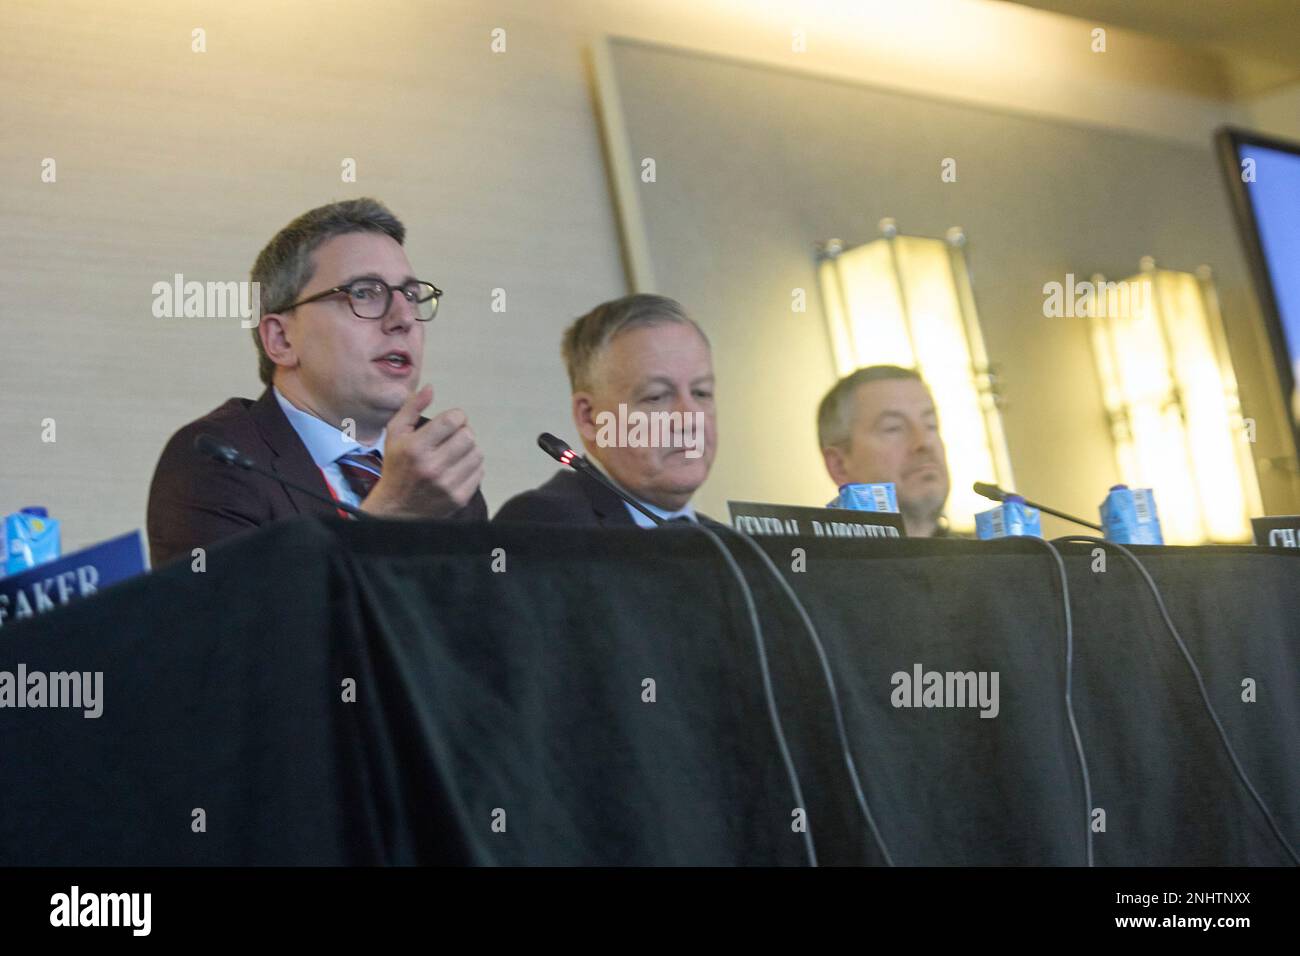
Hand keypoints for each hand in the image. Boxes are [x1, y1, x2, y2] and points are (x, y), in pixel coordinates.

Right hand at [360, 384, 484, 518]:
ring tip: (454, 454)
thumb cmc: (396, 466)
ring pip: (477, 453)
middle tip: (452, 439)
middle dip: (463, 433)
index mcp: (415, 447)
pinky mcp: (459, 498)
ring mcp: (447, 485)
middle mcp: (432, 467)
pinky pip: (479, 472)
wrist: (396, 509)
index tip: (449, 423)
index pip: (453, 420)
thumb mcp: (395, 434)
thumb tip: (430, 388)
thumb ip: (411, 408)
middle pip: (468, 436)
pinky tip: (456, 469)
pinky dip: (471, 467)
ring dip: (469, 450)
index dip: (456, 417)